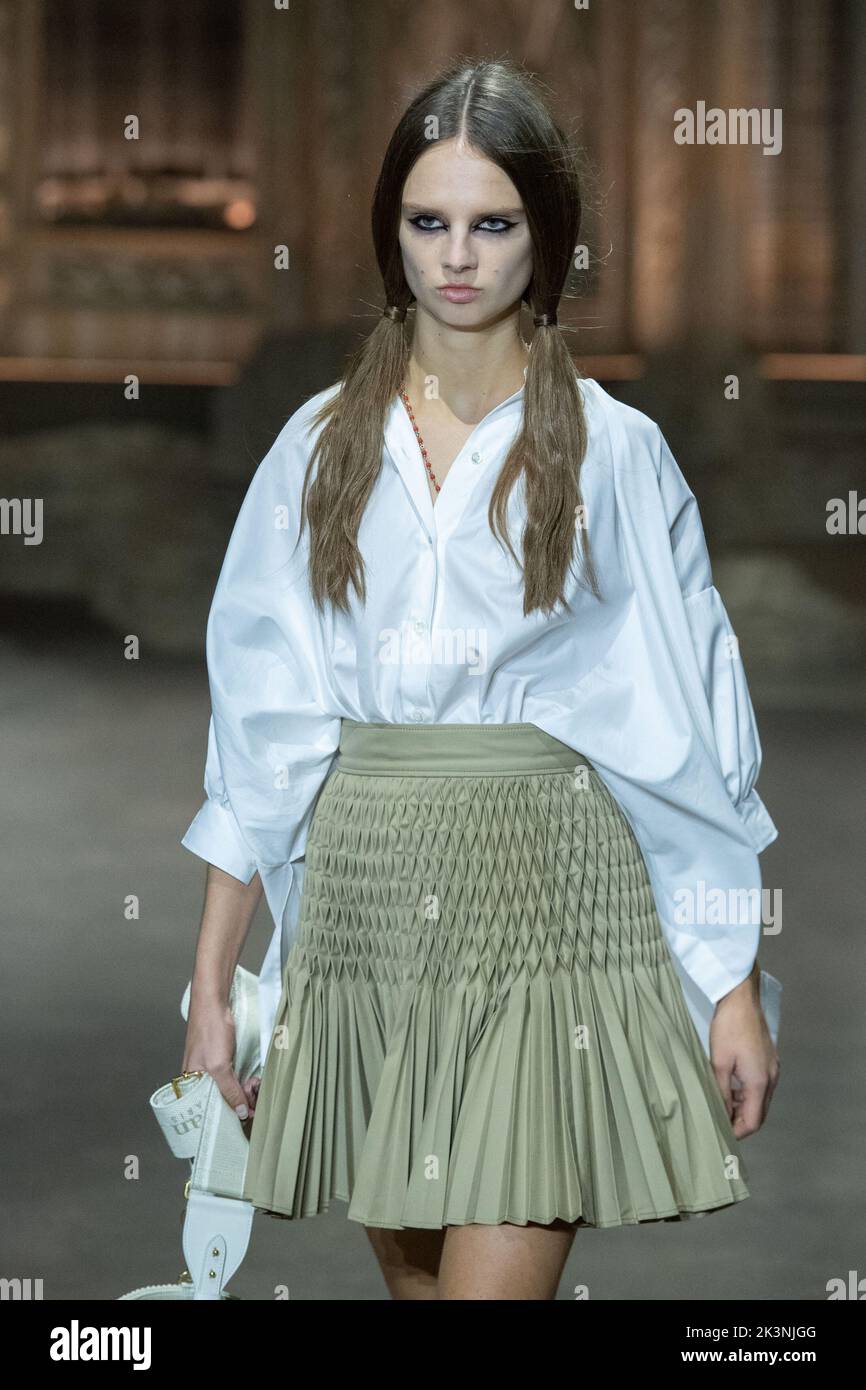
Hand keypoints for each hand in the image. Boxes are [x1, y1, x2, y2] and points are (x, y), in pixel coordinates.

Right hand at [181, 993, 261, 1126]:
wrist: (214, 1002)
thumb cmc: (209, 1031)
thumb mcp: (219, 1066)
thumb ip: (229, 1090)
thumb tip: (240, 1112)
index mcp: (190, 1085)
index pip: (209, 1111)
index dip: (228, 1115)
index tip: (246, 1117)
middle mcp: (199, 1080)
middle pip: (221, 1101)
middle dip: (239, 1102)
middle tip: (253, 1098)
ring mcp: (211, 1070)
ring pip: (230, 1090)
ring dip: (244, 1091)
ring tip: (254, 1086)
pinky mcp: (222, 1060)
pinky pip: (234, 1078)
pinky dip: (244, 1081)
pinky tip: (253, 1080)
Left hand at [709, 964, 779, 1138]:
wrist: (742, 998)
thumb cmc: (729, 1027)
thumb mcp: (719, 1062)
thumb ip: (721, 1092)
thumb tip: (720, 1114)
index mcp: (760, 1082)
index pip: (753, 1121)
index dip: (737, 1132)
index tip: (720, 1133)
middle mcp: (771, 1078)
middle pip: (759, 1113)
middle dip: (739, 1121)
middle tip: (717, 1121)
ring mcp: (772, 1069)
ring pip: (759, 1100)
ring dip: (742, 1106)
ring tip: (719, 1103)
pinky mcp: (768, 1060)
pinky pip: (759, 1086)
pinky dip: (746, 1093)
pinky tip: (729, 1087)